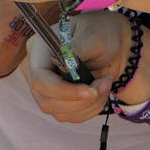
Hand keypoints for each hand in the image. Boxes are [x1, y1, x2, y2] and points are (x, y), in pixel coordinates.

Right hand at [22, 11, 141, 122]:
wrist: (111, 45)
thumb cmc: (100, 33)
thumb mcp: (93, 35)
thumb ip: (79, 48)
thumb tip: (69, 62)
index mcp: (39, 49)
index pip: (39, 79)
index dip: (62, 90)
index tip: (89, 91)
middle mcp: (37, 70)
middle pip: (46, 100)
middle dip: (80, 99)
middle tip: (104, 84)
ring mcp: (46, 89)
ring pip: (60, 112)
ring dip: (89, 104)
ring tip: (105, 83)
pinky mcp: (58, 102)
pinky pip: (71, 116)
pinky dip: (91, 108)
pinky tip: (100, 91)